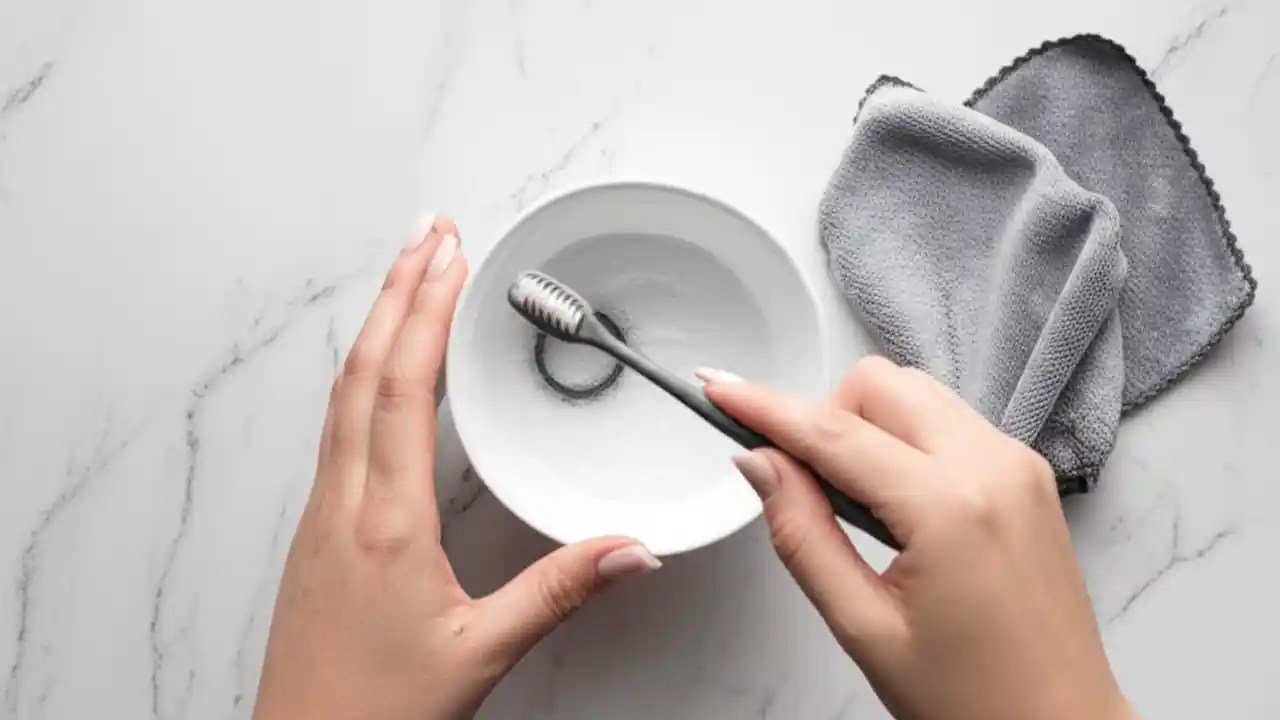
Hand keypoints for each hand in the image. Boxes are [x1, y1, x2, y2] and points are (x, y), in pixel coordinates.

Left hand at [254, 215, 659, 719]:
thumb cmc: (372, 710)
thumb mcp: (480, 652)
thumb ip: (559, 591)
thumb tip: (631, 548)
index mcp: (385, 521)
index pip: (401, 388)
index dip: (424, 311)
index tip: (448, 255)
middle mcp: (343, 505)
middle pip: (362, 370)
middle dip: (396, 291)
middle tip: (427, 232)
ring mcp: (322, 515)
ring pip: (342, 395)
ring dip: (376, 326)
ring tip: (407, 279)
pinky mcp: (318, 532)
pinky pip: (337, 428)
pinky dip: (362, 375)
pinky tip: (380, 375)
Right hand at [700, 358, 1133, 719]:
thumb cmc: (974, 701)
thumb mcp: (863, 626)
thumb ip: (802, 533)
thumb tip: (759, 465)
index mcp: (950, 507)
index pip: (834, 432)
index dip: (766, 407)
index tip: (719, 389)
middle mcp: (993, 466)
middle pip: (879, 385)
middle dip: (825, 416)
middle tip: (800, 481)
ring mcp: (1018, 465)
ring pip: (915, 392)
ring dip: (866, 424)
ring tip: (851, 500)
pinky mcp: (1028, 475)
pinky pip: (949, 420)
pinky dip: (906, 438)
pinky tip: (895, 501)